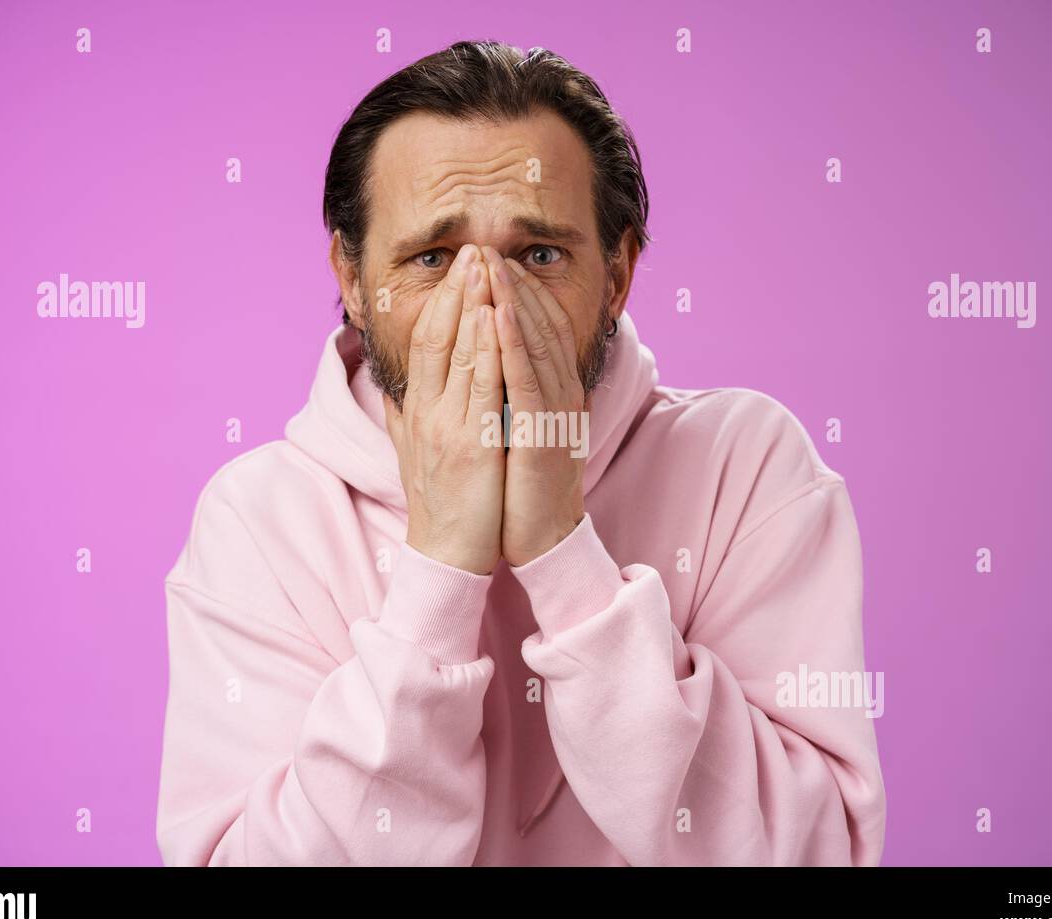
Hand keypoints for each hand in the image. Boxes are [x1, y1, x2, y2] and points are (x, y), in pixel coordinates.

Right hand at [385, 244, 504, 574]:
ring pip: (461, 353)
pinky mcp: (474, 445)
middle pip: (439, 337)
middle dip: (458, 290)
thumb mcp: (414, 452)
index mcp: (416, 411)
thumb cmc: (439, 505)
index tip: (458, 269)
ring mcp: (449, 426)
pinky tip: (500, 318)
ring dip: (475, 305)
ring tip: (487, 267)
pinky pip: (484, 386)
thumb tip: (400, 389)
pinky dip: (491, 348)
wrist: (447, 555)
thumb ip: (408, 416)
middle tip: (473, 250)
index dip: (440, 302)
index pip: (425, 343)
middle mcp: (426, 412)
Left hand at [480, 246, 585, 566]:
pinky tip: (500, 313)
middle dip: (514, 283)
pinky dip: (515, 343)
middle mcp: (562, 394)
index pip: (542, 327)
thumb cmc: (524, 488)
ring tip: (492, 264)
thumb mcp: (518, 428)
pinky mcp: (543, 433)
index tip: (495, 261)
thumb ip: (511, 394)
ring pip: (537, 343)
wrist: (542, 539)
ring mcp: (556, 412)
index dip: (521, 291)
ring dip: (514, 299)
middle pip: (542, 324)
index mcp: (556, 392)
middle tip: (489, 246)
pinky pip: (528, 379)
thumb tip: (490, 364)